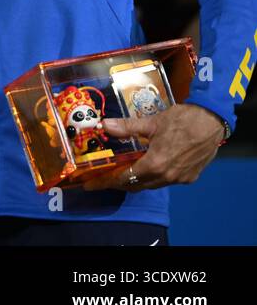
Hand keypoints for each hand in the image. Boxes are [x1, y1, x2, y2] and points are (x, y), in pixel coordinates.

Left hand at [80, 104, 225, 191]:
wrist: (213, 121)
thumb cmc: (182, 120)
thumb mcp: (151, 122)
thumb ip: (126, 127)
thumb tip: (104, 125)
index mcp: (156, 164)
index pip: (125, 178)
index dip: (107, 181)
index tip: (92, 183)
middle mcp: (168, 176)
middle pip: (138, 185)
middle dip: (119, 183)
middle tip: (104, 178)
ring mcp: (180, 179)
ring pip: (152, 185)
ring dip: (136, 181)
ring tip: (122, 173)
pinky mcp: (190, 177)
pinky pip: (166, 181)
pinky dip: (153, 178)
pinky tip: (146, 168)